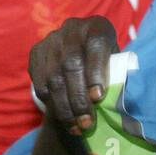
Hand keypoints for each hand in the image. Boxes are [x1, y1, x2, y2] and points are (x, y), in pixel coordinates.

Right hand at [29, 16, 118, 134]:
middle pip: (71, 64)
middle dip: (78, 98)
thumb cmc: (105, 60)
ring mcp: (51, 40)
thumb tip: (118, 102)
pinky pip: (40, 82)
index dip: (96, 72)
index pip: (95, 46)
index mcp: (97, 27)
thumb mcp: (115, 60)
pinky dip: (51, 103)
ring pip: (54, 77)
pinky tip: (63, 116)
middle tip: (87, 122)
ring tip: (75, 126)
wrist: (79, 46)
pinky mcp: (37, 52)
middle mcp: (71, 29)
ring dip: (64, 106)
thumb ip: (116, 74)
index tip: (98, 97)